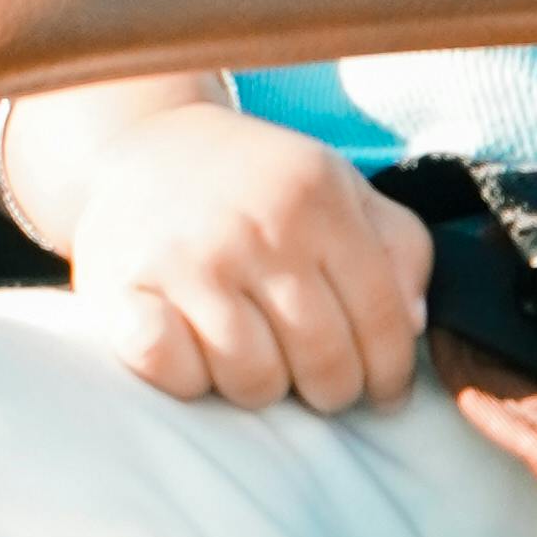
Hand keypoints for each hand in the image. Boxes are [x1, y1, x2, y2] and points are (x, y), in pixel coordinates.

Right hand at [57, 101, 430, 411]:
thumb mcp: (342, 189)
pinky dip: (189, 379)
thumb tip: (413, 325)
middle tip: (316, 381)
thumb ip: (399, 247)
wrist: (145, 143)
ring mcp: (185, 261)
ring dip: (260, 387)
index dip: (391, 372)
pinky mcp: (123, 291)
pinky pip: (174, 372)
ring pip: (253, 382)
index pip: (382, 320)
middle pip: (324, 362)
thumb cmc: (259, 182)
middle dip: (330, 389)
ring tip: (255, 359)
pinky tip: (196, 354)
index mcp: (317, 200)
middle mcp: (255, 229)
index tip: (383, 393)